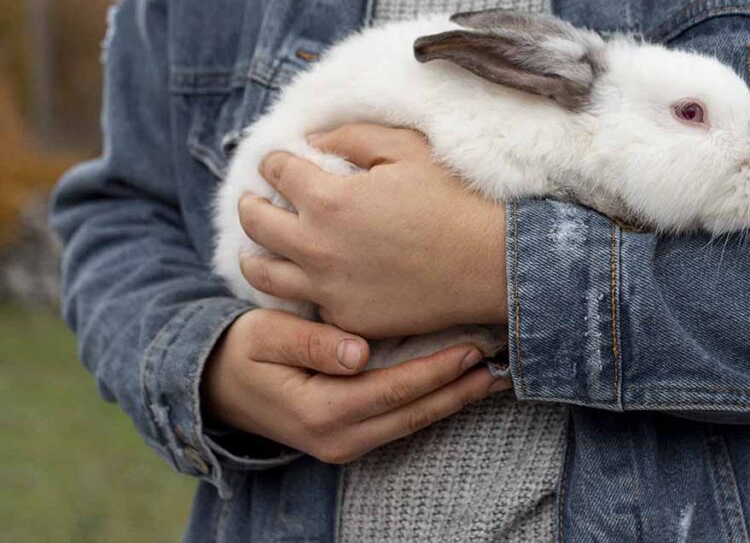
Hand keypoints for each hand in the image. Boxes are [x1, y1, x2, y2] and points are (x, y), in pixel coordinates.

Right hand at [201, 308, 504, 462]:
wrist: (216, 387)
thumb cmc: (243, 352)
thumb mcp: (264, 337)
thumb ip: (310, 343)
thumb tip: (358, 352)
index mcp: (320, 411)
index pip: (393, 390)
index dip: (436, 370)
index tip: (472, 349)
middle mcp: (337, 438)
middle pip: (414, 413)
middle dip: (460, 389)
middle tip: (501, 363)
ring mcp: (344, 444)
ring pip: (413, 423)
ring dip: (453, 400)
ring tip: (492, 376)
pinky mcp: (350, 438)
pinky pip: (401, 423)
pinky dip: (432, 403)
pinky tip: (458, 386)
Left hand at [236, 124, 506, 338]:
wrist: (490, 264)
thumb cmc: (453, 201)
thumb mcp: (406, 148)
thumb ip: (351, 137)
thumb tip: (312, 143)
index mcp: (327, 200)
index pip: (276, 172)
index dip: (276, 161)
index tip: (281, 161)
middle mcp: (316, 247)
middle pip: (255, 223)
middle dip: (250, 204)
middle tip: (254, 200)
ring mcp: (328, 289)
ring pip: (263, 274)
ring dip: (253, 255)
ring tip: (256, 250)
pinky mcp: (347, 319)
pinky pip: (305, 306)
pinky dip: (297, 291)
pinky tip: (304, 281)